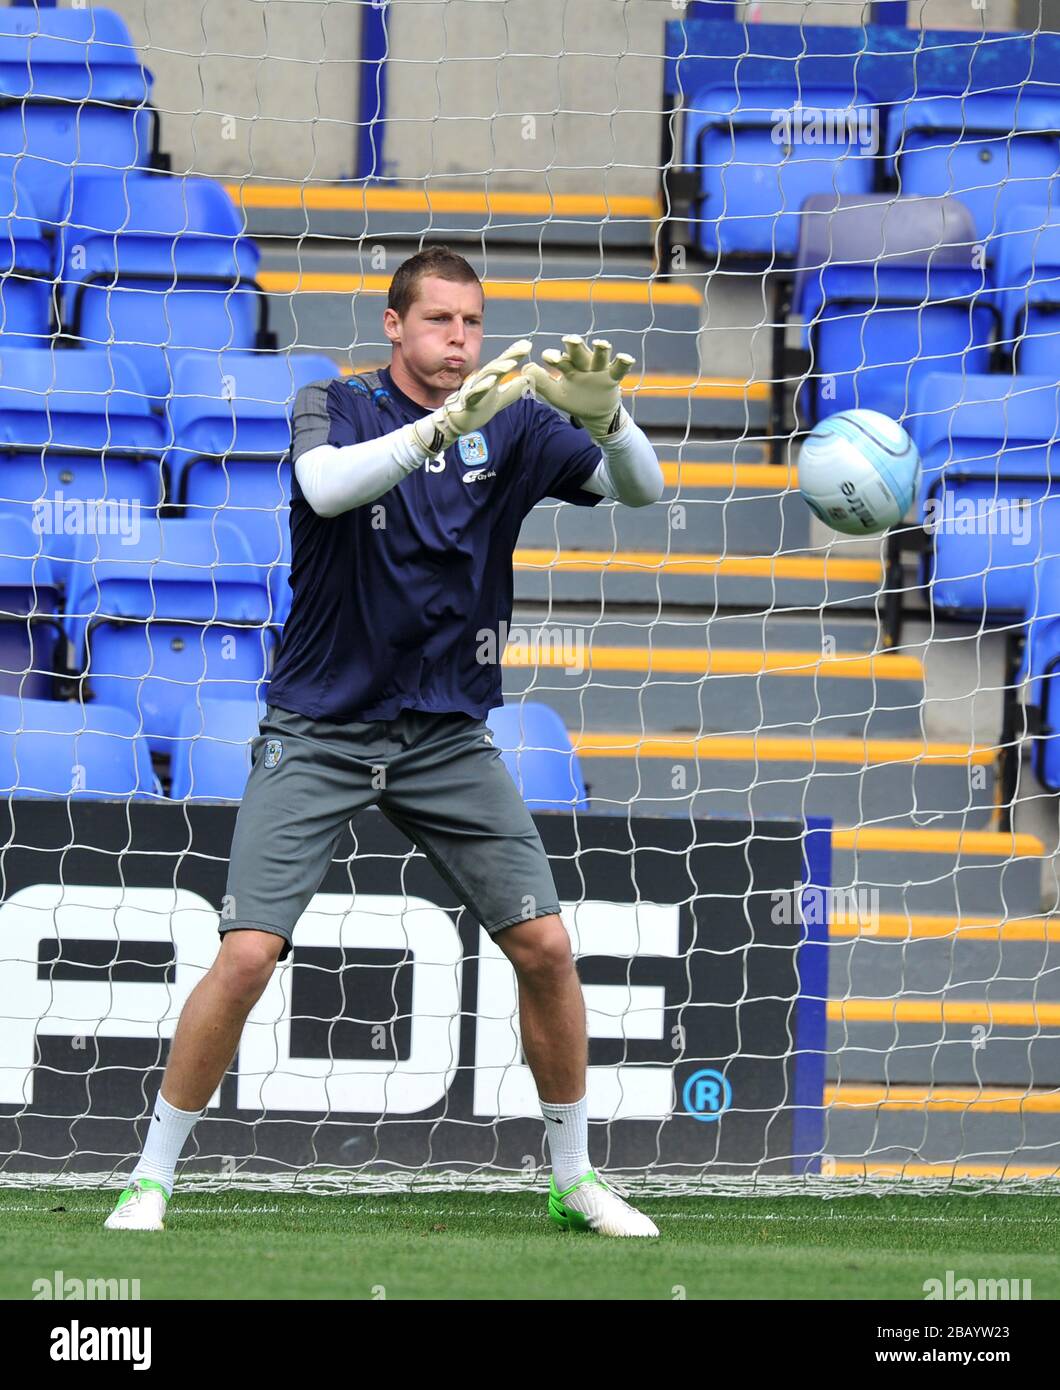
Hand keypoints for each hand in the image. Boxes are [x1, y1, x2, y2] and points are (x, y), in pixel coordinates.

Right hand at [409, 338, 532, 454]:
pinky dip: (482, 387)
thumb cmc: (478, 407)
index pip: (504, 363)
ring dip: (498, 368)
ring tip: (511, 363)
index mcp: (491, 379)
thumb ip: (513, 389)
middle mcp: (483, 380)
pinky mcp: (469, 401)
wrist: (458, 421)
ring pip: (486, 376)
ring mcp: (475, 389)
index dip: (515, 354)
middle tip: (525, 346)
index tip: (527, 344)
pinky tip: (491, 382)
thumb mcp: (500, 399)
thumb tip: (528, 380)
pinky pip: (475, 393)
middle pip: (497, 364)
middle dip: (510, 355)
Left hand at [522, 334, 634, 439]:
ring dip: (601, 349)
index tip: (548, 358)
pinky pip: (619, 369)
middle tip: (569, 339)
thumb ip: (541, 382)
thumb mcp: (555, 394)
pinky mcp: (612, 378)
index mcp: (568, 366)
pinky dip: (623, 362)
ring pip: (600, 356)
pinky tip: (626, 357)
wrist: (595, 414)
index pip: (560, 359)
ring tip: (600, 343)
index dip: (554, 357)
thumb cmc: (574, 400)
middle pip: (579, 352)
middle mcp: (584, 364)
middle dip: (575, 345)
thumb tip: (524, 368)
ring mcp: (599, 370)